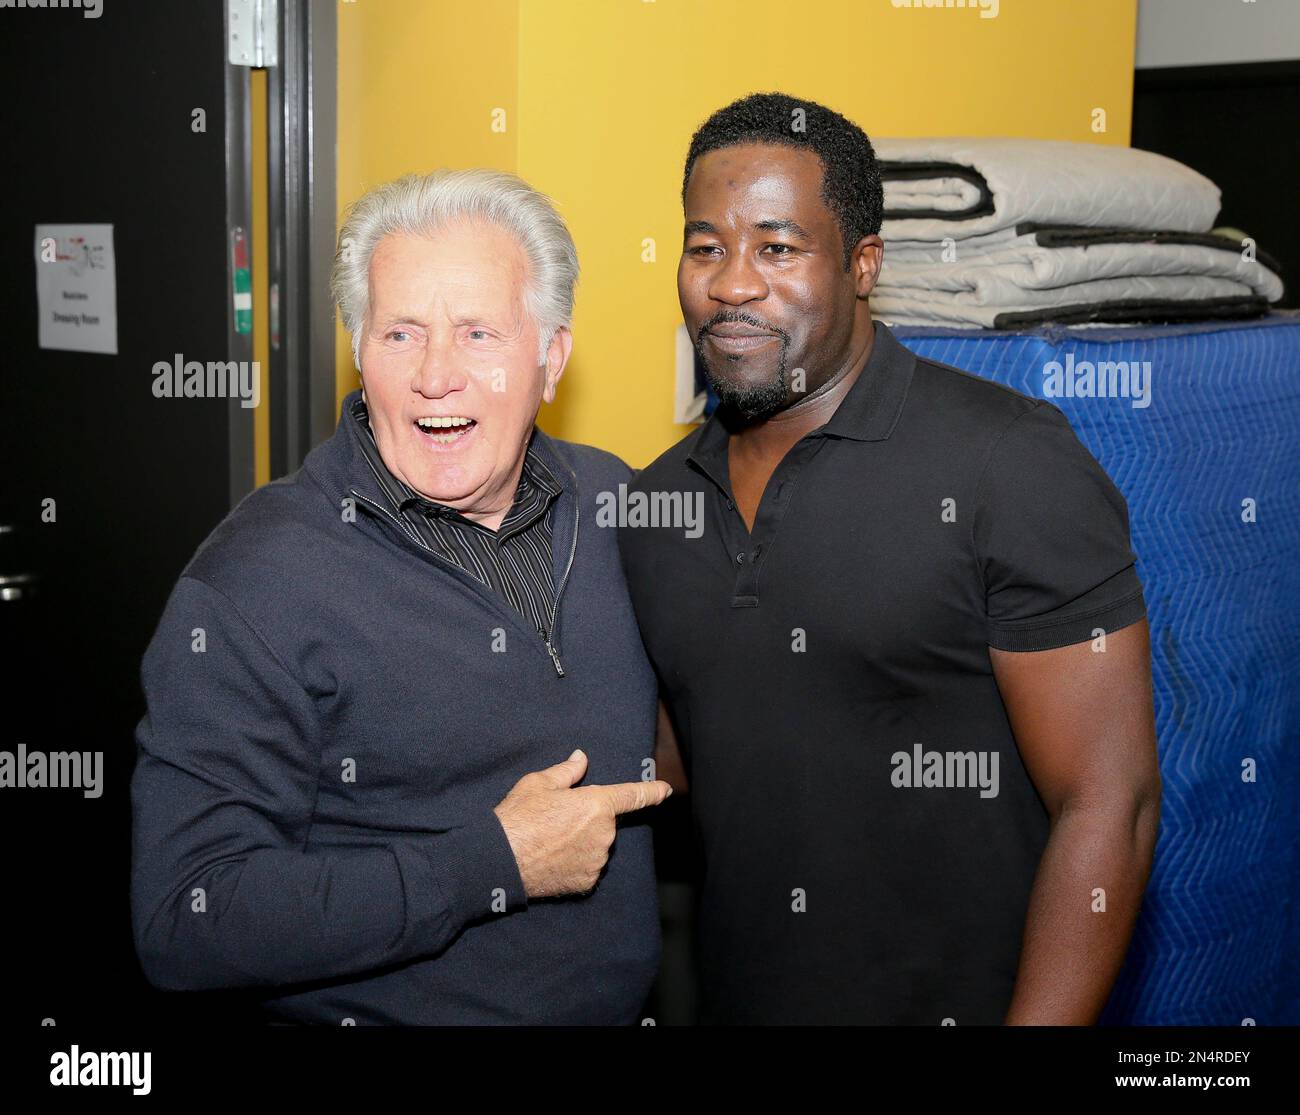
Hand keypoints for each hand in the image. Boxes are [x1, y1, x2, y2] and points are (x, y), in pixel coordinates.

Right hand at [493, 749, 671, 897]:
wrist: (499, 860)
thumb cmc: (518, 817)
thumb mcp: (539, 783)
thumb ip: (567, 771)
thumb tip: (582, 758)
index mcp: (596, 804)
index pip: (632, 795)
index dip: (651, 792)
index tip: (665, 790)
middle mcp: (604, 833)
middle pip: (604, 822)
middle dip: (586, 819)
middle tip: (555, 820)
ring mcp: (597, 860)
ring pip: (596, 845)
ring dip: (581, 841)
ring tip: (549, 840)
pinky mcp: (587, 881)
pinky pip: (587, 866)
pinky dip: (575, 862)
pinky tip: (552, 858)